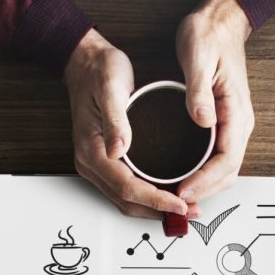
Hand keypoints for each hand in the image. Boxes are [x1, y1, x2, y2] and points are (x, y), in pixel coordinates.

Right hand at [63, 29, 188, 219]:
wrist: (85, 63)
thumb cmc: (99, 71)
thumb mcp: (111, 87)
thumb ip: (116, 120)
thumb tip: (119, 149)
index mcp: (92, 151)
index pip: (127, 187)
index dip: (155, 200)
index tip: (180, 203)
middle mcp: (92, 164)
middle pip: (127, 202)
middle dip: (159, 211)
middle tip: (190, 211)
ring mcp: (97, 166)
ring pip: (126, 201)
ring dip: (154, 209)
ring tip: (183, 208)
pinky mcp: (105, 163)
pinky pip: (126, 190)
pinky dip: (147, 198)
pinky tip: (167, 195)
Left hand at [175, 0, 253, 207]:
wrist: (220, 21)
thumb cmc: (209, 35)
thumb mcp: (199, 56)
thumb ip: (199, 91)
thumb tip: (202, 120)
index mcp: (236, 112)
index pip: (226, 160)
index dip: (205, 181)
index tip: (183, 191)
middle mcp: (239, 124)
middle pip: (227, 173)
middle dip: (203, 192)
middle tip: (176, 202)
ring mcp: (233, 126)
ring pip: (223, 171)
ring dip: (204, 188)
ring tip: (177, 197)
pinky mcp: (223, 125)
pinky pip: (217, 160)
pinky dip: (203, 176)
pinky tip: (184, 179)